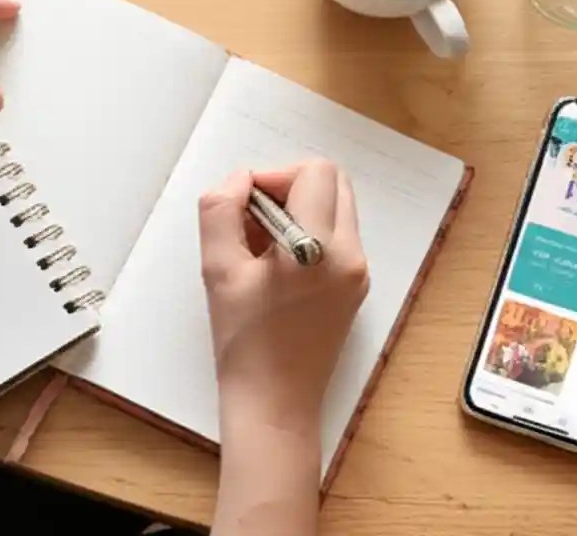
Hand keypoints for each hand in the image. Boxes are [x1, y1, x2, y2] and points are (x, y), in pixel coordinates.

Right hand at [198, 159, 369, 427]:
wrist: (274, 403)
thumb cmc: (244, 343)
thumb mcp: (217, 270)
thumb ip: (221, 211)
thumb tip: (240, 180)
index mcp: (321, 248)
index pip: (315, 172)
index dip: (274, 176)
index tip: (244, 207)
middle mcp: (351, 256)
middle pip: (334, 183)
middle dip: (290, 187)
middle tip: (251, 220)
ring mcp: (358, 273)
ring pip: (335, 209)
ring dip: (297, 210)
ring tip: (258, 248)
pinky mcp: (354, 288)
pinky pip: (336, 238)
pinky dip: (306, 234)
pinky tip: (272, 267)